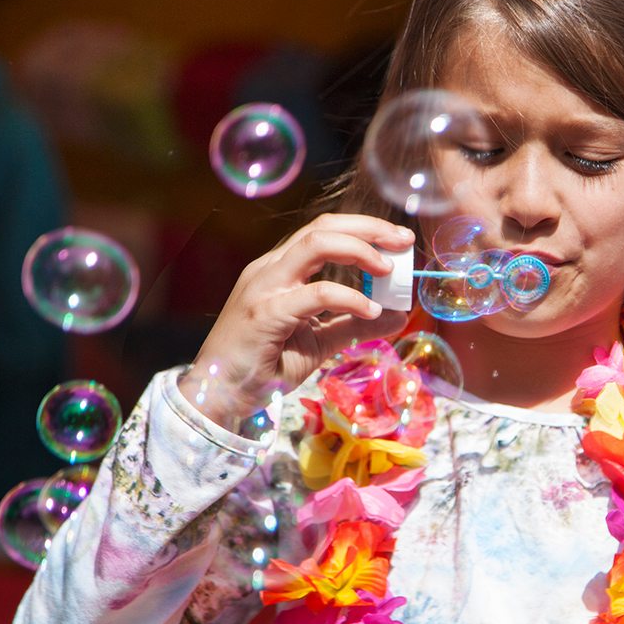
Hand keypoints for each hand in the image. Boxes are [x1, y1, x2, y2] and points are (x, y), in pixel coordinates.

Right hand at [179, 214, 415, 425]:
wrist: (220, 395)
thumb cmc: (263, 367)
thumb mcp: (318, 343)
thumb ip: (353, 326)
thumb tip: (397, 315)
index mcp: (280, 271)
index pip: (324, 233)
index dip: (364, 230)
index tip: (399, 240)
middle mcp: (270, 270)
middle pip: (322, 228)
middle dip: (368, 229)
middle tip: (403, 240)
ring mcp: (264, 288)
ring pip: (315, 246)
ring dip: (359, 251)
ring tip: (389, 269)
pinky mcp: (264, 313)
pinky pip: (314, 294)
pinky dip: (349, 298)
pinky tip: (371, 309)